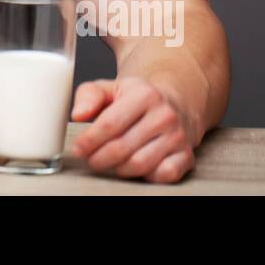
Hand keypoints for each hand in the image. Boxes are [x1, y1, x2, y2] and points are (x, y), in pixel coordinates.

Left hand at [68, 76, 197, 182]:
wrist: (174, 103)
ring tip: (108, 162)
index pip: (110, 124)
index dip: (89, 140)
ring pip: (139, 164)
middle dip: (99, 158)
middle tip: (90, 159)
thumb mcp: (111, 88)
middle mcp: (165, 115)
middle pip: (122, 148)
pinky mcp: (186, 156)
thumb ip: (89, 96)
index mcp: (145, 94)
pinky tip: (134, 166)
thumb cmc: (136, 98)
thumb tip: (78, 115)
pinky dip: (145, 176)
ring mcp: (178, 137)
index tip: (78, 149)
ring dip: (118, 168)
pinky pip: (163, 175)